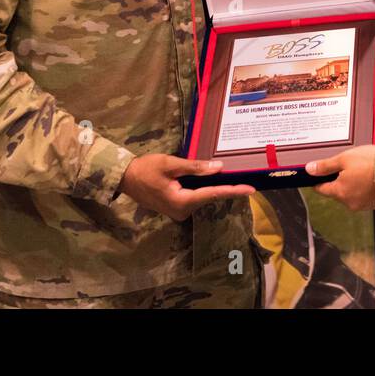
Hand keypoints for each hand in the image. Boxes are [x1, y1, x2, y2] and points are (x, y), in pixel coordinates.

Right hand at [117, 154, 253, 221]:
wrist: (124, 178)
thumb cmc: (145, 169)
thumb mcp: (170, 164)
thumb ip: (195, 167)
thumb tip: (218, 168)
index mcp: (182, 201)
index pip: (213, 194)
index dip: (233, 191)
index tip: (250, 189)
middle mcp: (182, 211)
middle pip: (208, 196)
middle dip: (225, 188)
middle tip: (245, 181)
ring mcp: (178, 211)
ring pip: (201, 197)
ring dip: (213, 187)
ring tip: (230, 179)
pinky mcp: (175, 207)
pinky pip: (194, 197)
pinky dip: (202, 189)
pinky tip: (210, 179)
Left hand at [307, 145, 374, 211]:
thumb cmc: (372, 163)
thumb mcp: (344, 159)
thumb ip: (325, 166)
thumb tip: (309, 169)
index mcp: (340, 192)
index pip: (321, 189)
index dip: (319, 179)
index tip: (319, 174)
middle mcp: (350, 202)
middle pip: (337, 191)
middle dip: (340, 179)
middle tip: (349, 165)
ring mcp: (363, 205)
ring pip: (351, 193)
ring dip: (353, 183)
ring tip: (363, 169)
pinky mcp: (374, 204)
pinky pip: (363, 195)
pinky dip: (364, 187)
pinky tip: (371, 176)